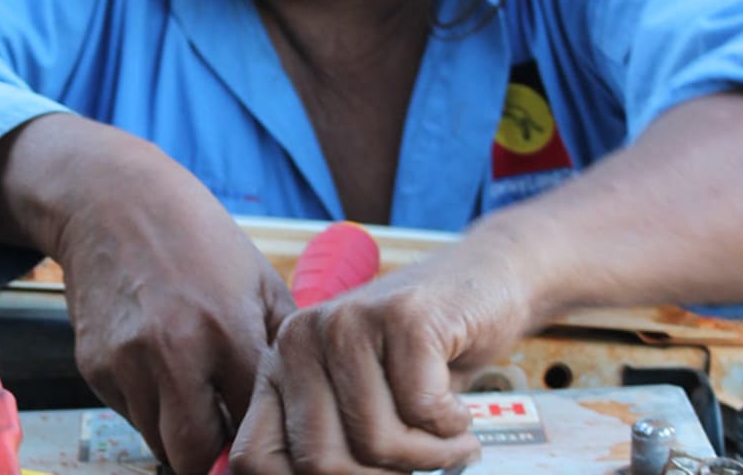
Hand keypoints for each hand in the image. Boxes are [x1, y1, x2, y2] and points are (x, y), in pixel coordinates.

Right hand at [43, 125, 296, 473]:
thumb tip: (304, 407)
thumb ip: (281, 348)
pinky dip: (150, 407)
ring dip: (181, 433)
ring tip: (200, 396)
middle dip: (214, 457)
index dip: (264, 442)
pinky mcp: (93, 367)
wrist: (114, 201)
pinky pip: (129, 414)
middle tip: (231, 441)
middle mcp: (172, 352)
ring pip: (158, 440)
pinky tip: (162, 368)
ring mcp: (126, 363)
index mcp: (227, 329)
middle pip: (194, 455)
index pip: (251, 428)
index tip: (271, 446)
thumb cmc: (196, 237)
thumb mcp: (259, 280)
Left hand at [229, 221, 540, 473]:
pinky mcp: (403, 316)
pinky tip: (459, 409)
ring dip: (428, 456)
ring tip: (448, 439)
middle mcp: (300, 338)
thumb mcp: (362, 404)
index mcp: (279, 367)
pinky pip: (423, 410)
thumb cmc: (422, 359)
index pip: (256, 458)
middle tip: (418, 465)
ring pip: (376, 441)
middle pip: (319, 461)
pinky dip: (453, 427)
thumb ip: (333, 443)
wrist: (486, 285)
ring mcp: (349, 321)